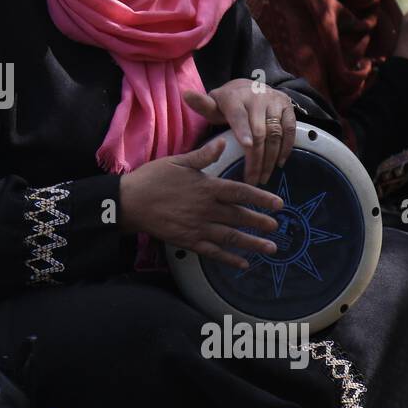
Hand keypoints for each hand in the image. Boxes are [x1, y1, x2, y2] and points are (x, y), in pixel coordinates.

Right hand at [119, 135, 284, 268]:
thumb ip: (203, 156)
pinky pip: (214, 252)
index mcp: (207, 187)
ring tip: (270, 248)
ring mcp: (199, 227)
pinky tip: (242, 264)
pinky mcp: (188, 241)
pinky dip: (229, 259)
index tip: (278, 204)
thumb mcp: (177, 161)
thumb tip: (222, 142)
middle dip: (261, 222)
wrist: (129, 202)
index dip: (261, 198)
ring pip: (232, 237)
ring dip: (253, 243)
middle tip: (277, 227)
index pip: (241, 193)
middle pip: (240, 217)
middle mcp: (207, 209)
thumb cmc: (152, 179)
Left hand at [183, 78, 297, 184]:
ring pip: (275, 133)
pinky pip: (290, 130)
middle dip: (256, 158)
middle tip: (252, 180)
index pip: (239, 115)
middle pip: (259, 131)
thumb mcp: (214, 104)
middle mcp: (257, 97)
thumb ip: (202, 105)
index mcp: (235, 97)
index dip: (243, 130)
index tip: (247, 146)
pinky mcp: (288, 107)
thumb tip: (186, 95)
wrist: (252, 87)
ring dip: (270, 158)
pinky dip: (285, 148)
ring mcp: (275, 101)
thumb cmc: (228, 103)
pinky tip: (278, 164)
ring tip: (263, 177)